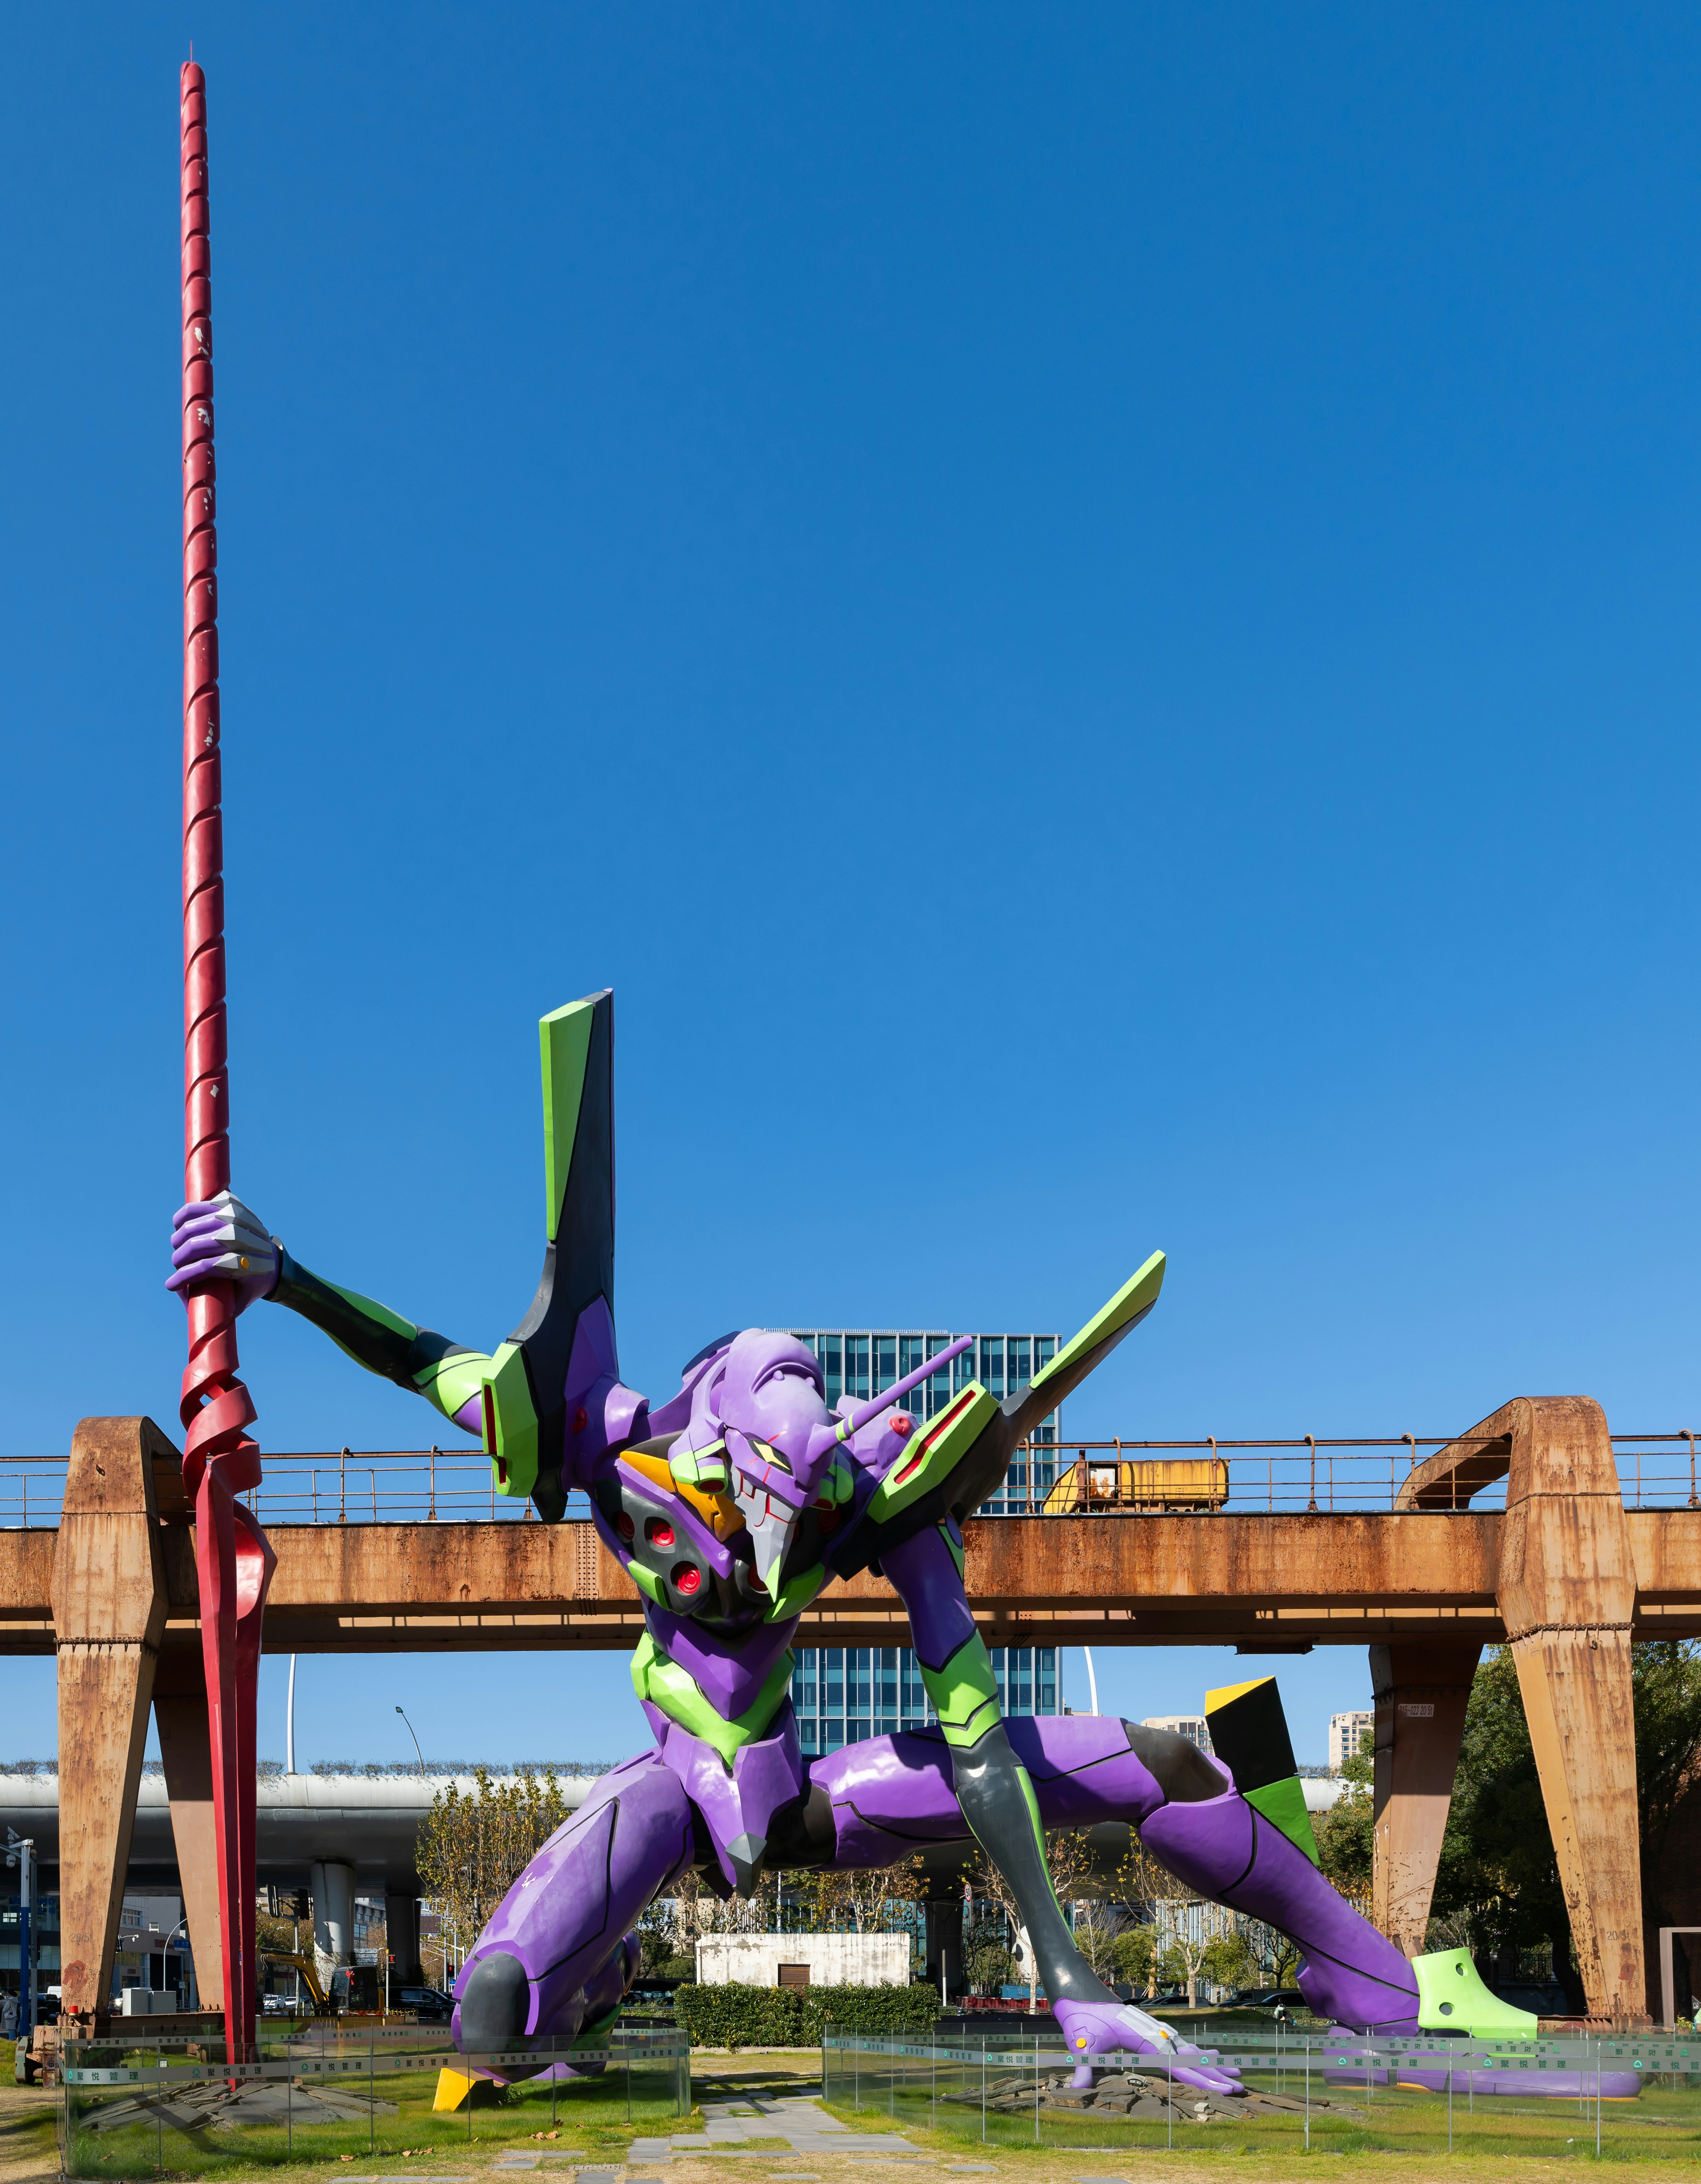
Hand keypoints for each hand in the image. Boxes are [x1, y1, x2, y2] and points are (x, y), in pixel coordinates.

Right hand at [167, 1191, 280, 1312]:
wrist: (274, 1263)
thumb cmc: (250, 1287)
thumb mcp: (238, 1305)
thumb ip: (217, 1316)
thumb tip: (194, 1331)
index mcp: (246, 1265)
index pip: (206, 1268)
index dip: (184, 1278)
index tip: (170, 1286)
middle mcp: (243, 1240)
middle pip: (198, 1245)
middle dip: (180, 1258)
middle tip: (177, 1265)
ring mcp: (240, 1220)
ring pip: (197, 1225)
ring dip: (181, 1238)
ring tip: (178, 1248)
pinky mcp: (235, 1207)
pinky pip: (203, 1205)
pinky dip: (187, 1213)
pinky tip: (178, 1224)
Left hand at [1052, 1995, 1243, 2095]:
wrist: (1080, 1998)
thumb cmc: (1081, 2021)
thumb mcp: (1080, 2044)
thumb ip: (1083, 2068)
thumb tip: (1077, 2089)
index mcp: (1145, 2041)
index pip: (1179, 2065)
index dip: (1203, 2079)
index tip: (1225, 2088)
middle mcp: (1155, 2036)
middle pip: (1191, 2058)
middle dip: (1215, 2074)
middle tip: (1240, 2085)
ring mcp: (1155, 2033)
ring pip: (1190, 2051)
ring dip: (1211, 2063)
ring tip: (1236, 2070)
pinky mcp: (1151, 2033)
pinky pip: (1180, 2046)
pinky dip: (1197, 2053)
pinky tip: (1210, 2055)